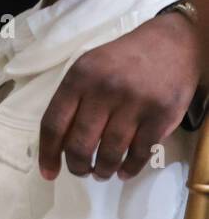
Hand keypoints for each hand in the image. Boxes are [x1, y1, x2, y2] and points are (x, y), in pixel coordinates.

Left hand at [40, 12, 199, 181]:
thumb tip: (58, 142)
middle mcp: (103, 90)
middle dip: (77, 166)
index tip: (48, 173)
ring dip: (103, 170)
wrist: (170, 44)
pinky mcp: (161, 115)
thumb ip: (72, 99)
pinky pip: (140, 152)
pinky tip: (124, 172)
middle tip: (81, 171)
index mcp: (78, 79)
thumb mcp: (88, 68)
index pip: (53, 123)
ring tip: (102, 173)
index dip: (48, 153)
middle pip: (80, 143)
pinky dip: (130, 168)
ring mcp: (134, 103)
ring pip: (110, 152)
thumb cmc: (121, 60)